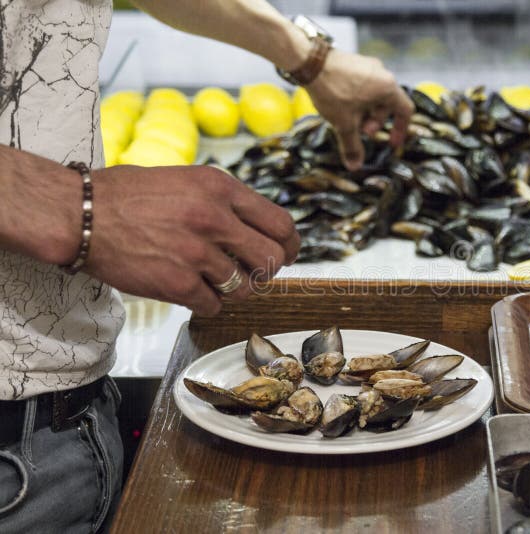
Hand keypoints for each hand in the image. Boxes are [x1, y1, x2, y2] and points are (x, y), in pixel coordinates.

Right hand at [82, 165, 298, 315]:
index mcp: (220, 188)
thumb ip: (224, 203)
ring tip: (214, 280)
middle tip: (253, 273)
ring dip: (235, 289)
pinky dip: (207, 303)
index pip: (280, 223)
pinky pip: (215, 305)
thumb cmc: (128, 196)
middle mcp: (214, 218)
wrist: (79, 214)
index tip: (288, 254)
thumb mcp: (186, 181)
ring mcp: (197, 253)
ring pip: (246, 288)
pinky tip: (191, 290)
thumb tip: (258, 230)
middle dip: (267, 271)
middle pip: (272, 259)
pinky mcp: (177, 283)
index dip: (290, 245)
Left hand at [306, 50, 413, 170]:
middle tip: (361, 131)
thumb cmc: (332, 90)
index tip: (391, 142)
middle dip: (375, 122)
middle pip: (388, 105)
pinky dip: (358, 100)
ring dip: (365, 112)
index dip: (401, 129)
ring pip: (374, 96)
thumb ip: (352, 146)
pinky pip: (364, 86)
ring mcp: (368, 66)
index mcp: (388, 87)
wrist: (309, 61)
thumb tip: (355, 166)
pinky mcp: (355, 63)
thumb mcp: (344, 123)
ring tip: (348, 119)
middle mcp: (382, 74)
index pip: (405, 110)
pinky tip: (341, 106)